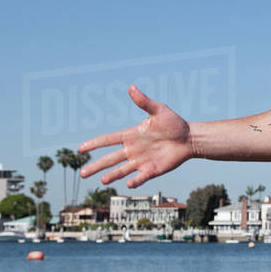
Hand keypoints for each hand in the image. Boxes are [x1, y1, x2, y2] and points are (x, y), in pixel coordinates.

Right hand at [78, 85, 194, 187]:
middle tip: (82, 174)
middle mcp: (133, 150)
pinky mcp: (152, 170)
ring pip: (122, 170)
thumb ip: (144, 101)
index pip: (108, 140)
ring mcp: (142, 161)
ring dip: (112, 175)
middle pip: (110, 159)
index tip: (81, 148)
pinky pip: (141, 177)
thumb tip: (131, 87)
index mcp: (131, 135)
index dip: (94, 143)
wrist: (190, 138)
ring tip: (102, 181)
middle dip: (96, 166)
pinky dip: (135, 181)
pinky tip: (128, 184)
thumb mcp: (159, 110)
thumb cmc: (174, 123)